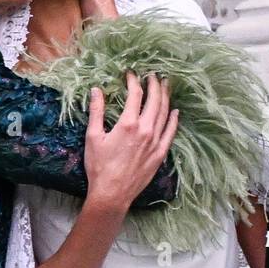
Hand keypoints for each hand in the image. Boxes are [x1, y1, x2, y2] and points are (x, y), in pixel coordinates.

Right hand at [82, 73, 177, 211]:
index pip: (135, 94)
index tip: (131, 74)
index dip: (134, 81)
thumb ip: (96, 111)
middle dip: (154, 84)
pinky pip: (171, 132)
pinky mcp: (161, 153)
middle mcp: (146, 130)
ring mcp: (156, 141)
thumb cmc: (99, 166)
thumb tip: (97, 90)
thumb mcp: (93, 137)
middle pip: (155, 100)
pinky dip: (174, 119)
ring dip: (165, 97)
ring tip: (165, 85)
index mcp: (128, 124)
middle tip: (153, 75)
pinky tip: (175, 111)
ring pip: (165, 113)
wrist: (112, 193)